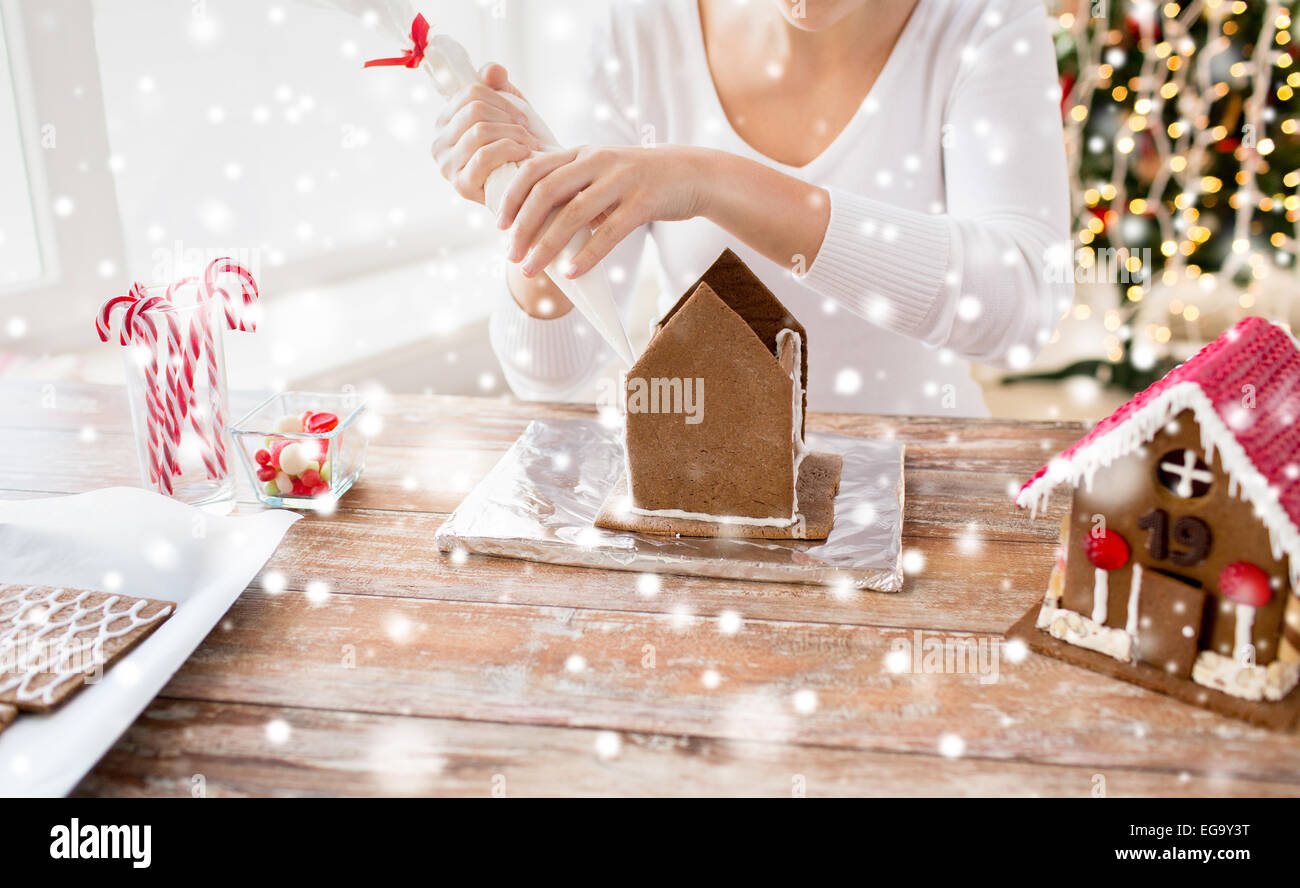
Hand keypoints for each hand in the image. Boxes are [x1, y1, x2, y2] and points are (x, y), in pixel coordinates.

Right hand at [430, 64, 541, 203]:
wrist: (535, 188)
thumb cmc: (520, 147)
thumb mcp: (510, 111)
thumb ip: (499, 86)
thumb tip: (492, 70)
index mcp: (445, 122)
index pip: (470, 93)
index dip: (501, 100)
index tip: (522, 117)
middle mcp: (439, 144)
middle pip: (475, 110)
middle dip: (509, 119)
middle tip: (528, 132)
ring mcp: (447, 166)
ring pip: (479, 131)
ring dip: (513, 134)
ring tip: (529, 144)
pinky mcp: (461, 185)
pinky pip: (483, 157)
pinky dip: (508, 150)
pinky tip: (524, 153)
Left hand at [497, 145, 711, 278]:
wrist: (692, 174)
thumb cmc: (640, 180)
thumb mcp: (604, 173)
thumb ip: (574, 187)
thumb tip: (535, 219)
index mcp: (583, 153)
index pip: (536, 168)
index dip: (513, 196)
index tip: (501, 224)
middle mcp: (598, 161)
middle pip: (547, 191)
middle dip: (523, 225)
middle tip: (511, 254)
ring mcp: (622, 180)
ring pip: (573, 214)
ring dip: (547, 246)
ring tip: (531, 269)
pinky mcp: (644, 202)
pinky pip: (609, 233)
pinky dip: (586, 255)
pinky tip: (571, 274)